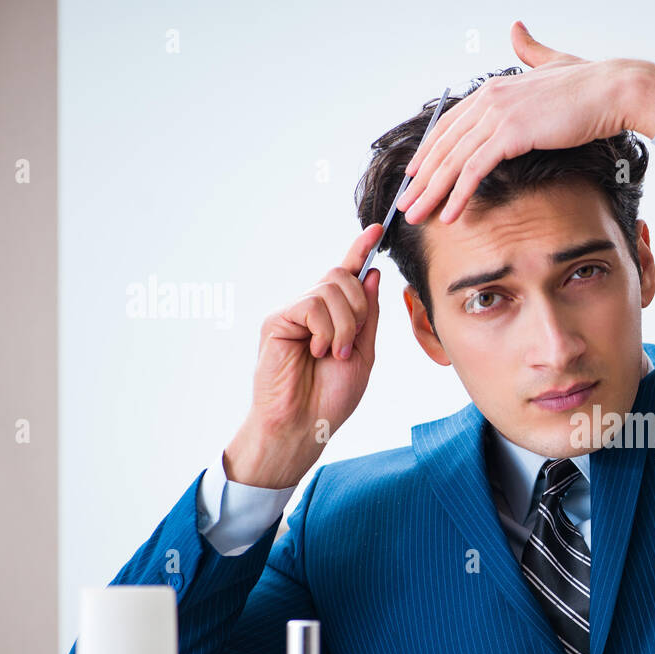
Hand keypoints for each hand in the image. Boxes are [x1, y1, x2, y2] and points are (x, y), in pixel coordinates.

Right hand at [225, 224, 382, 487]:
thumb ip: (367, 315)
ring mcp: (294, 313)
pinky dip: (326, 330)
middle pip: (343, 277)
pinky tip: (317, 352)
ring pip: (331, 289)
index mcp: (335, 317)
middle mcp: (313, 310)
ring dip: (344, 326)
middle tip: (350, 344)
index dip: (361, 250)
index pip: (349, 276)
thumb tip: (373, 275)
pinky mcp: (277, 320)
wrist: (306, 424)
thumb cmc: (332, 396)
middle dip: (359, 309)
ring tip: (333, 354)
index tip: (377, 229)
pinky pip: (313, 305)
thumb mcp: (363, 353)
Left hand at [396, 21, 636, 224]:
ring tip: (416, 215)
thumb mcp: (551, 62)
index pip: (449, 124)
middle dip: (421, 179)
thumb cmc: (589, 82)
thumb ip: (529, 50)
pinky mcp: (511, 134)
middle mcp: (489, 99)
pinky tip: (449, 214)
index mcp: (494, 88)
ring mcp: (498, 115)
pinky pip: (475, 170)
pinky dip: (458, 195)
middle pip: (443, 145)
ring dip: (431, 193)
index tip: (414, 174)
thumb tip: (516, 29)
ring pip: (452, 161)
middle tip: (406, 204)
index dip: (428, 152)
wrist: (612, 89)